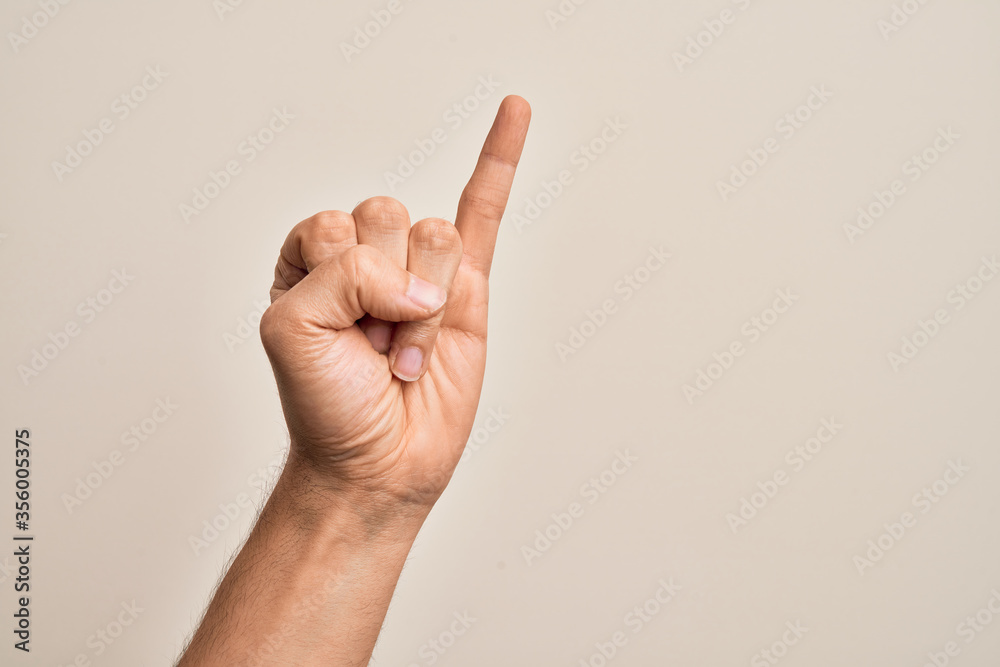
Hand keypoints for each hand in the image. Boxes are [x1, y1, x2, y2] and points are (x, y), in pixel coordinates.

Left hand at [260, 96, 530, 514]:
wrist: (374, 465)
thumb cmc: (326, 405)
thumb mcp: (293, 332)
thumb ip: (343, 274)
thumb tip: (426, 281)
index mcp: (313, 257)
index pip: (334, 225)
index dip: (339, 283)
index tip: (335, 338)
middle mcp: (367, 256)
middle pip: (388, 218)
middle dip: (382, 294)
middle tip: (373, 347)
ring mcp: (420, 271)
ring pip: (438, 238)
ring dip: (424, 310)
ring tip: (408, 354)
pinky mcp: (469, 290)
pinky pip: (486, 209)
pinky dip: (500, 158)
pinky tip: (513, 113)